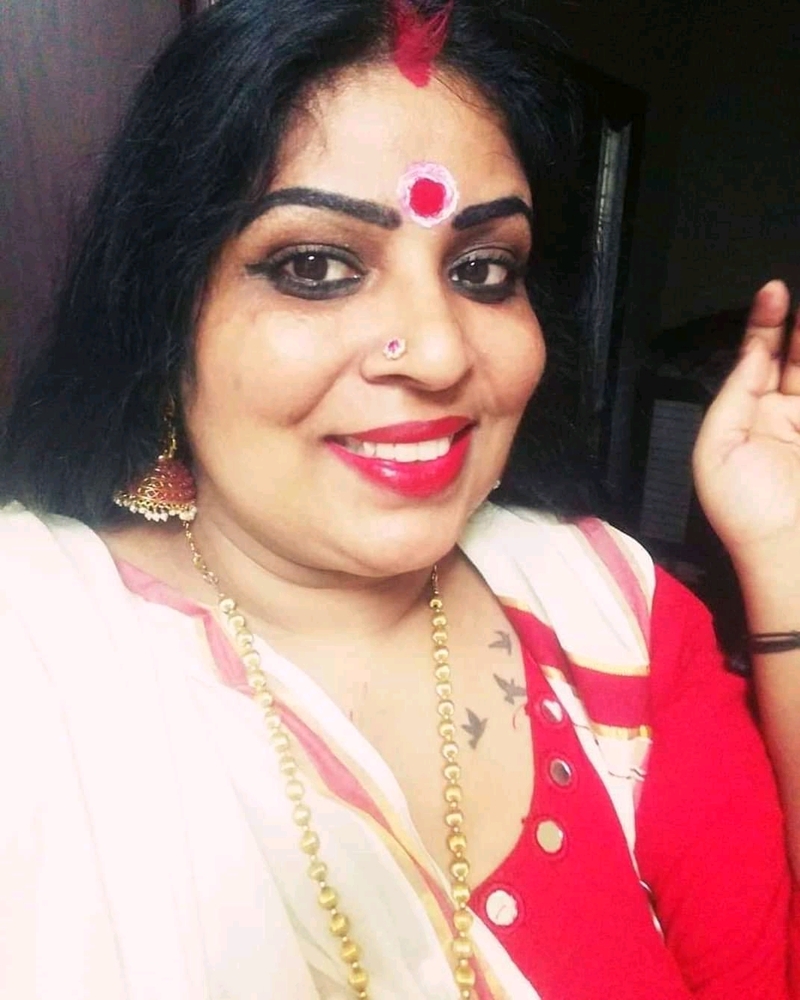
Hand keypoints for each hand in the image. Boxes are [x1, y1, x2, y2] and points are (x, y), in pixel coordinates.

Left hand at [693, 280, 799, 563]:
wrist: (794, 555)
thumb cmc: (747, 510)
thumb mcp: (717, 450)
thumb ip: (735, 396)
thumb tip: (754, 353)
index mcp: (750, 419)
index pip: (757, 361)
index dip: (764, 326)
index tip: (773, 292)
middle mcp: (787, 416)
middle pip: (797, 358)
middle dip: (798, 325)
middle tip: (797, 292)